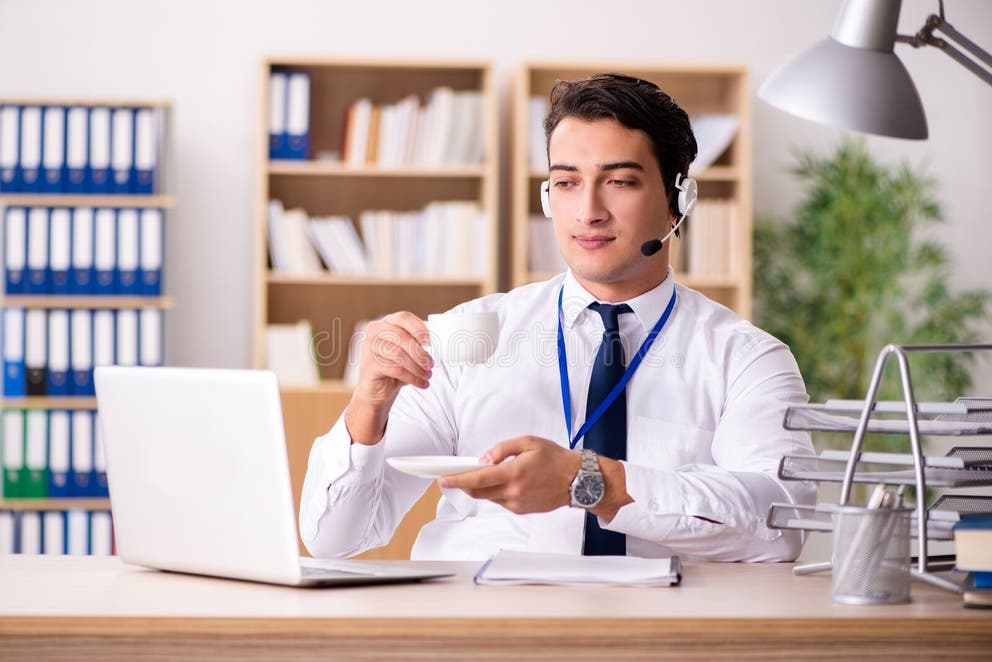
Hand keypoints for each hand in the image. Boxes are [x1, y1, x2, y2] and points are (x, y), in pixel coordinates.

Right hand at [346, 312, 432, 444]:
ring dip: (418, 368)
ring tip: (427, 376)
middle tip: (431, 364)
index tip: (431, 343)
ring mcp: (369, 347)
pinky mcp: (368, 364)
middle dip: (420, 352)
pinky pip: (395, 369)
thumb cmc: (395, 369)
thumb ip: (418, 343)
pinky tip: (421, 383)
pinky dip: (412, 378)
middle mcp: (374, 332)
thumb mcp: (408, 353)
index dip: (419, 329)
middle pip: (401, 336)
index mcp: (385, 323)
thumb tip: (442, 340)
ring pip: (399, 354)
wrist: (377, 392)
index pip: (404, 318)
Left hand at [438, 436, 581, 514]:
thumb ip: (502, 449)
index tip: (443, 479)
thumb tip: (484, 460)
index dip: (458, 480)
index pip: (478, 479)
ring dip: (482, 488)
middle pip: (478, 493)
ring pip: (489, 498)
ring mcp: (517, 503)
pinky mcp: (521, 510)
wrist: (577, 480)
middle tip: (457, 475)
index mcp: (513, 473)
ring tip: (487, 474)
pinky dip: (496, 492)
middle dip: (465, 485)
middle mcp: (513, 492)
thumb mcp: (528, 442)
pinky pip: (501, 502)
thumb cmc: (555, 458)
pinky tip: (505, 482)